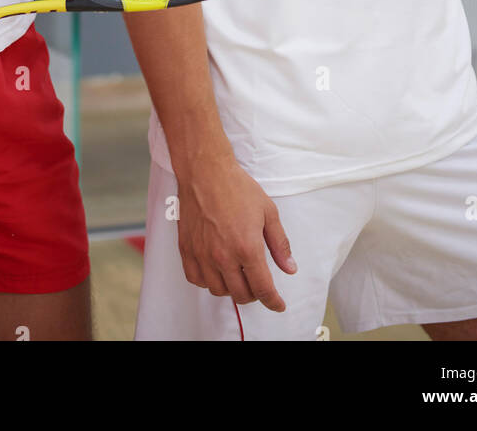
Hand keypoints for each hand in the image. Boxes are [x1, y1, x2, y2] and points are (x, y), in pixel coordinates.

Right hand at [175, 154, 295, 310]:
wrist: (205, 171)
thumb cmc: (237, 188)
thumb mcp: (268, 212)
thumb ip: (280, 244)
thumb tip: (289, 268)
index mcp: (247, 248)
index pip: (263, 289)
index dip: (273, 301)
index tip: (277, 304)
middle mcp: (224, 257)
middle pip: (241, 294)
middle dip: (254, 294)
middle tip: (258, 283)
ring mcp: (203, 255)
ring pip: (218, 290)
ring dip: (231, 288)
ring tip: (237, 274)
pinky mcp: (187, 249)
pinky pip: (196, 279)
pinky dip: (207, 281)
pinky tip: (215, 270)